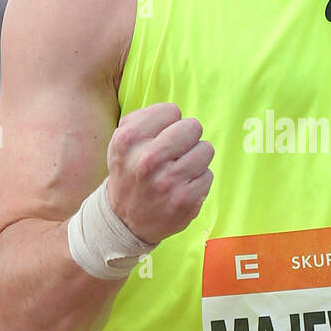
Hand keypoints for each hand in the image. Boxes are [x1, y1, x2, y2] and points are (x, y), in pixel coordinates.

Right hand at [105, 102, 213, 245]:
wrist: (125, 220)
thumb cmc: (130, 171)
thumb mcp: (123, 141)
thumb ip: (144, 118)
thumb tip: (175, 113)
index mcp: (128, 140)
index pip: (172, 111)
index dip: (169, 123)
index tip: (160, 137)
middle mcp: (147, 160)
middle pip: (193, 127)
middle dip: (187, 137)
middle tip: (175, 152)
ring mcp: (168, 181)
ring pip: (205, 149)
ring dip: (195, 158)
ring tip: (178, 169)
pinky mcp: (186, 200)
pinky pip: (208, 174)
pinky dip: (198, 179)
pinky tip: (182, 187)